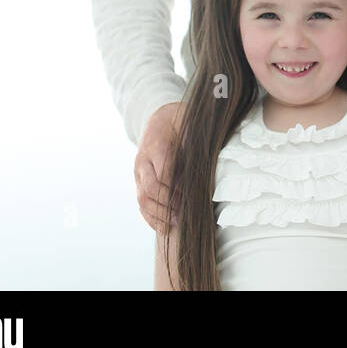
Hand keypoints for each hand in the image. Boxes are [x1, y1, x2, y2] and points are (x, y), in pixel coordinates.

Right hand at [136, 101, 182, 231]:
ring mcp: (139, 173)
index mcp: (157, 145)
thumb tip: (207, 169)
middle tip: (183, 217)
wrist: (162, 120)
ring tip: (174, 226)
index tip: (190, 199)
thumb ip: (195, 146)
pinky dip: (151, 217)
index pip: (163, 172)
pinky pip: (141, 203)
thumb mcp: (190, 127)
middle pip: (150, 189)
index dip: (175, 189)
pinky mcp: (139, 182)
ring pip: (142, 198)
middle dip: (166, 205)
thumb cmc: (182, 124)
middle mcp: (143, 161)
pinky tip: (163, 228)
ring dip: (158, 215)